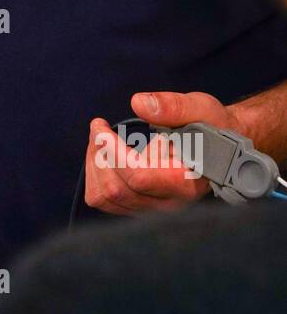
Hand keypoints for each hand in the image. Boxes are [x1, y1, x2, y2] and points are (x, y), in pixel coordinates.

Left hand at [84, 87, 231, 215]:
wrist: (219, 150)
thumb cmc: (211, 129)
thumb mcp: (201, 109)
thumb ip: (175, 107)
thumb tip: (140, 103)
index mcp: (185, 182)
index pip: (139, 177)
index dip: (114, 151)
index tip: (102, 127)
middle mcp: (167, 203)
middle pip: (116, 188)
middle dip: (100, 152)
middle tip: (99, 126)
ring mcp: (151, 209)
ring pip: (104, 197)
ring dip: (94, 163)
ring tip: (100, 138)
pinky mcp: (137, 208)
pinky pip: (102, 199)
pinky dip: (95, 174)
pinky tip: (103, 153)